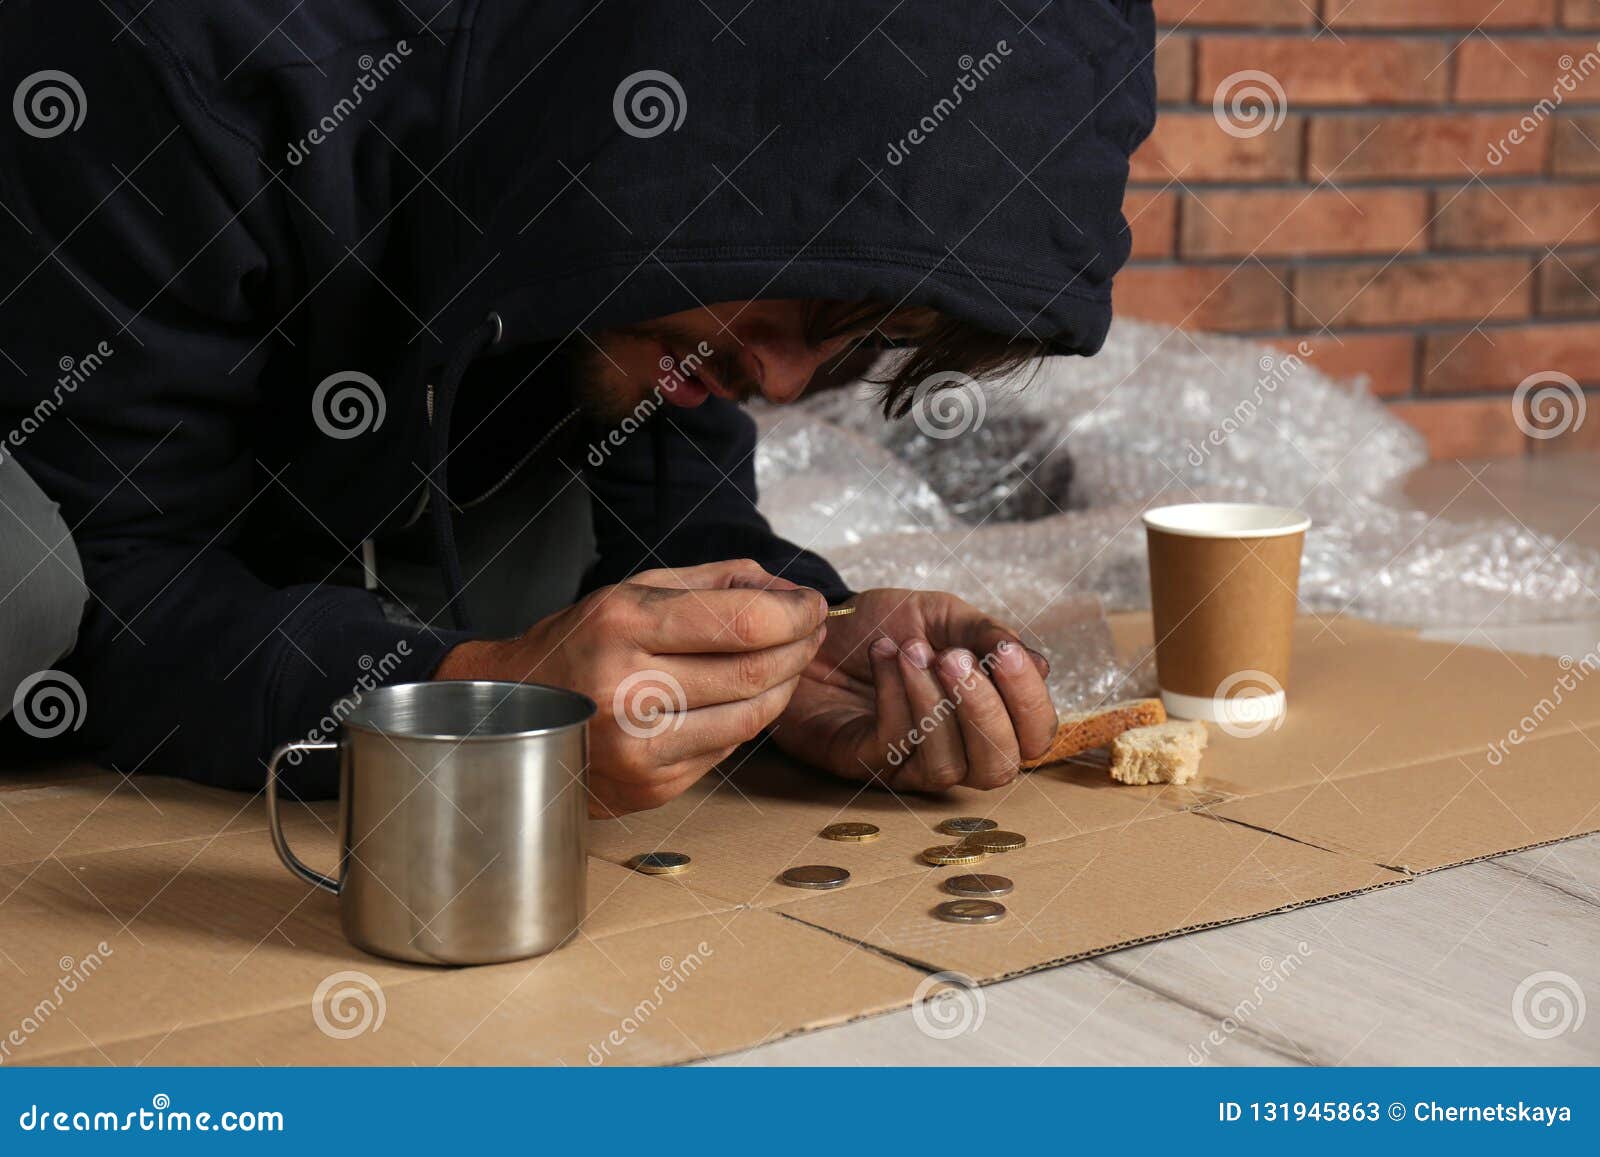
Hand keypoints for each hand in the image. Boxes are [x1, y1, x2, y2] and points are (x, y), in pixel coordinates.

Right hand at [434, 559, 827, 816]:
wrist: (508, 716)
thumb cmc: (579, 644)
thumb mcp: (634, 591)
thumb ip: (714, 583)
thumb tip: (789, 590)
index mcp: (622, 626)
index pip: (743, 623)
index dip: (795, 613)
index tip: (812, 604)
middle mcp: (628, 689)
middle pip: (756, 671)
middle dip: (800, 647)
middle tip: (810, 630)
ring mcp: (639, 747)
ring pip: (753, 717)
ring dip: (786, 685)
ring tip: (788, 660)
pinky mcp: (651, 785)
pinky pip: (728, 748)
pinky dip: (748, 718)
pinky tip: (743, 697)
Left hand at [771, 589, 1056, 791]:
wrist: (819, 627)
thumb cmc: (885, 626)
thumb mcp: (942, 616)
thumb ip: (988, 636)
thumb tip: (1041, 666)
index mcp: (989, 714)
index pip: (1033, 734)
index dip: (1029, 701)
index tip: (1007, 653)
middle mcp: (960, 750)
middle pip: (999, 767)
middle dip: (982, 709)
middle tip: (953, 657)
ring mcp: (913, 764)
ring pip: (947, 766)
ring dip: (932, 702)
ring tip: (912, 650)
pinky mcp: (868, 764)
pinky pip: (894, 745)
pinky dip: (893, 695)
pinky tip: (883, 656)